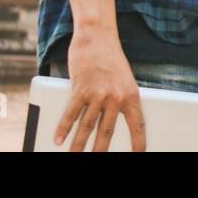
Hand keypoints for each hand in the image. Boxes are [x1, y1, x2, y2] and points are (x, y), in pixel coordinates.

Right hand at [57, 26, 145, 151]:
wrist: (97, 36)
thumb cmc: (110, 57)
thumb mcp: (124, 78)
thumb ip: (120, 99)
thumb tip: (114, 120)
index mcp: (131, 94)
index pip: (138, 124)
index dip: (139, 142)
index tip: (139, 154)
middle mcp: (116, 96)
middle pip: (107, 131)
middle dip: (101, 150)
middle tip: (97, 160)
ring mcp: (98, 93)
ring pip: (87, 126)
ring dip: (80, 145)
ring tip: (75, 155)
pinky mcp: (81, 89)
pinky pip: (71, 113)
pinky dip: (63, 128)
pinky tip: (58, 139)